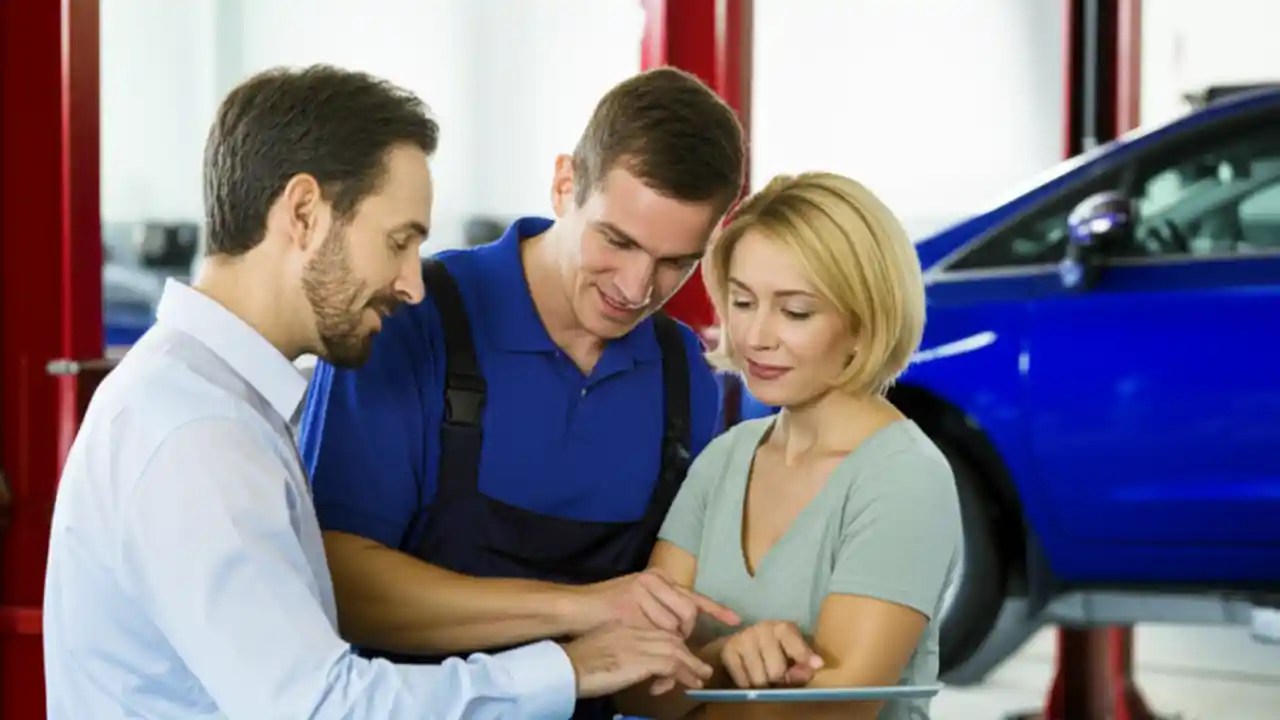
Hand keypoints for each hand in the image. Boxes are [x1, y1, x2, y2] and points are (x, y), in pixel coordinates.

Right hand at [561, 624, 714, 697]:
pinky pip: (673, 665)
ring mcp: (641, 642)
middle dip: (686, 653)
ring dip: (690, 666)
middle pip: (670, 637)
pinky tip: (690, 683)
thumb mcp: (605, 650)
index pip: (657, 629)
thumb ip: (623, 652)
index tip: (681, 655)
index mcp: (625, 626)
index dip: (673, 642)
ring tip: (700, 678)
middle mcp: (636, 630)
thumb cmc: (579, 662)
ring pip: (676, 649)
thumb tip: (635, 666)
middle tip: (698, 668)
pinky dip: (684, 674)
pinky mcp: (645, 658)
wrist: (568, 666)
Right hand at [582, 568, 739, 637]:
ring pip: (675, 625)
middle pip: (688, 612)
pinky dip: (660, 644)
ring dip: (667, 641)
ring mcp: (646, 587)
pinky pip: (661, 630)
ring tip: (649, 646)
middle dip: (683, 634)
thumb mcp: (638, 609)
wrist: (577, 610)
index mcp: (657, 578)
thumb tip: (678, 633)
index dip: (716, 609)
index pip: (693, 596)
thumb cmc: (605, 614)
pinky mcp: (636, 599)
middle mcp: (655, 579)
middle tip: (669, 644)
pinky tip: (648, 647)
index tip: (735, 619)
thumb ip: (659, 614)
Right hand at [720, 620, 823, 687]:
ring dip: (762, 684)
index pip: (794, 644)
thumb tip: (817, 665)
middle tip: (778, 678)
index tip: (816, 665)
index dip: (804, 656)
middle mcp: (762, 629)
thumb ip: (805, 662)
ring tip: (764, 676)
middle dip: (779, 681)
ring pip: (759, 679)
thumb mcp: (793, 654)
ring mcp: (743, 638)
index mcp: (782, 627)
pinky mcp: (728, 650)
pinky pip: (743, 681)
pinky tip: (750, 675)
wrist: (742, 643)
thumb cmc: (774, 650)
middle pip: (776, 671)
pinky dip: (748, 684)